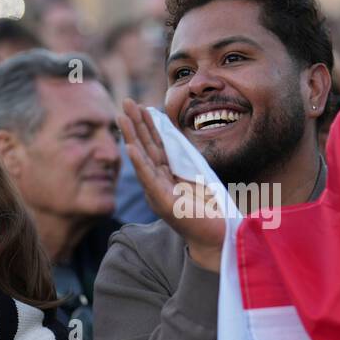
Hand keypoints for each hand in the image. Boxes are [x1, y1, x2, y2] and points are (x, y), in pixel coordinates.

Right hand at [119, 98, 226, 271]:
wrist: (218, 237)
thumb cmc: (210, 211)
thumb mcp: (198, 179)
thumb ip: (187, 162)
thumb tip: (180, 141)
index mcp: (166, 176)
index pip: (156, 145)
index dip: (149, 125)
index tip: (143, 105)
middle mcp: (158, 183)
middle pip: (145, 147)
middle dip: (135, 123)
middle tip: (126, 101)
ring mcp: (158, 193)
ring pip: (142, 159)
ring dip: (131, 137)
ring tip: (121, 118)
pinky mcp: (163, 203)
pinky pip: (149, 179)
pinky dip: (139, 163)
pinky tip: (130, 148)